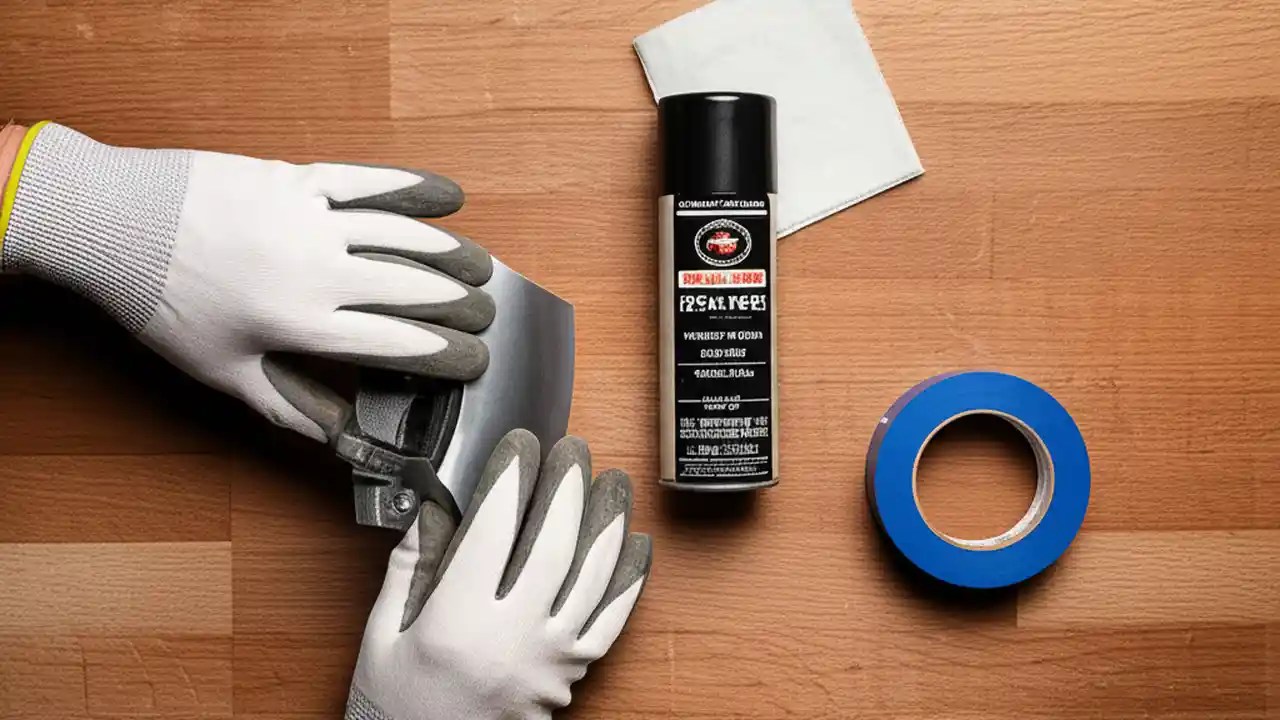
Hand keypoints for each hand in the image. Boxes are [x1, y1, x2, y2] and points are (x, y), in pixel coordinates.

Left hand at [0, 122, 493, 440]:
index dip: (449, 353)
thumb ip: (288, 404)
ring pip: (404, 236)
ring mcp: (313, 219)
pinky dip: (415, 188)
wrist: (114, 223)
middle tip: (489, 313)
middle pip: (415, 289)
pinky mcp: (299, 178)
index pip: (400, 343)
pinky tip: (451, 196)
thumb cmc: (164, 304)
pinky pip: (371, 182)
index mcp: (303, 323)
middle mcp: (320, 269)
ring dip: (451, 253)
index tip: (479, 360)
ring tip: (482, 267)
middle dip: (464, 305)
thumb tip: (339, 437)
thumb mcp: (222, 371)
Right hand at [349, 430, 651, 719]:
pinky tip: (636, 541)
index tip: (520, 444)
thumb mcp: (382, 634)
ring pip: (592, 577)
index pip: (493, 531)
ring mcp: (548, 659)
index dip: (510, 478)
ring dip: (607, 521)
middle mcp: (509, 639)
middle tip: (573, 449)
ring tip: (612, 480)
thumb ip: (409, 567)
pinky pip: (611, 620)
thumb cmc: (396, 703)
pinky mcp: (569, 676)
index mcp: (455, 623)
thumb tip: (433, 505)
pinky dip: (628, 578)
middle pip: (553, 545)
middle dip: (567, 487)